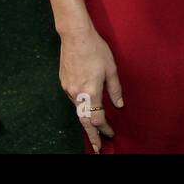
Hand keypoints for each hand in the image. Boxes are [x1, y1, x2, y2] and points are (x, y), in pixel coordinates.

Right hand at [59, 27, 123, 153]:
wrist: (75, 35)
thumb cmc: (95, 49)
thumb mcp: (111, 68)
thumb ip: (115, 89)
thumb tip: (119, 105)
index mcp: (91, 91)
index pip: (98, 118)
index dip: (105, 128)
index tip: (111, 133)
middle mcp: (77, 93)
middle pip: (84, 120)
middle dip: (92, 135)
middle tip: (97, 148)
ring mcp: (68, 88)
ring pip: (78, 109)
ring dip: (86, 119)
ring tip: (94, 128)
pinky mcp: (64, 82)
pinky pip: (73, 99)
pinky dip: (80, 106)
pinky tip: (86, 106)